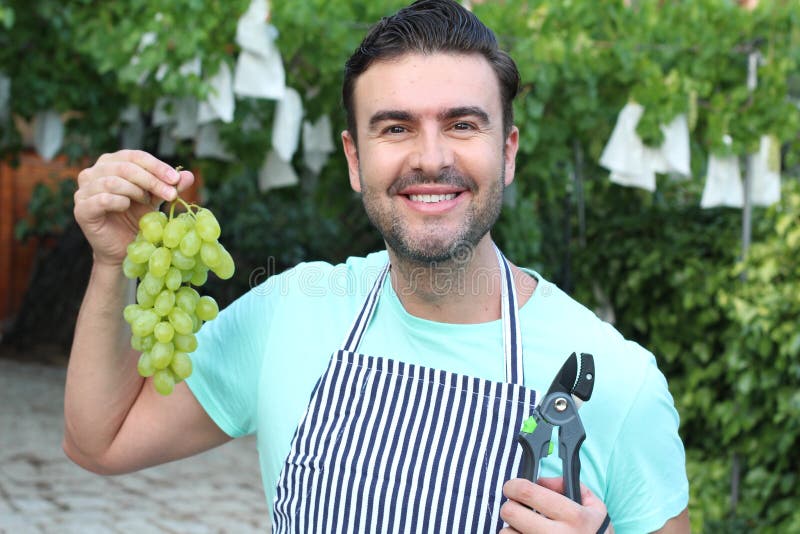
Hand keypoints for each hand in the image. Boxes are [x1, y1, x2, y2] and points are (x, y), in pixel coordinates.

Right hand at [73, 150, 193, 265]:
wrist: (124, 248)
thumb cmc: (137, 219)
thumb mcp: (157, 199)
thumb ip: (171, 186)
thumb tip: (189, 175)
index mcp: (111, 163)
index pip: (135, 156)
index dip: (157, 166)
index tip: (176, 180)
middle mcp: (93, 172)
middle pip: (124, 166)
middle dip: (151, 180)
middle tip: (170, 194)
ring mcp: (84, 190)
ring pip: (112, 181)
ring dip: (136, 191)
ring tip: (146, 202)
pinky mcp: (81, 209)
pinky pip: (101, 199)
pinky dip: (119, 202)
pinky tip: (127, 207)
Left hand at [499, 477, 613, 533]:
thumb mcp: (595, 507)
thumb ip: (568, 485)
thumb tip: (540, 481)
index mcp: (574, 516)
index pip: (528, 492)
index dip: (513, 485)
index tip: (512, 487)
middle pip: (510, 512)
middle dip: (510, 506)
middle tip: (516, 507)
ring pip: (506, 532)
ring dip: (512, 528)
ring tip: (526, 528)